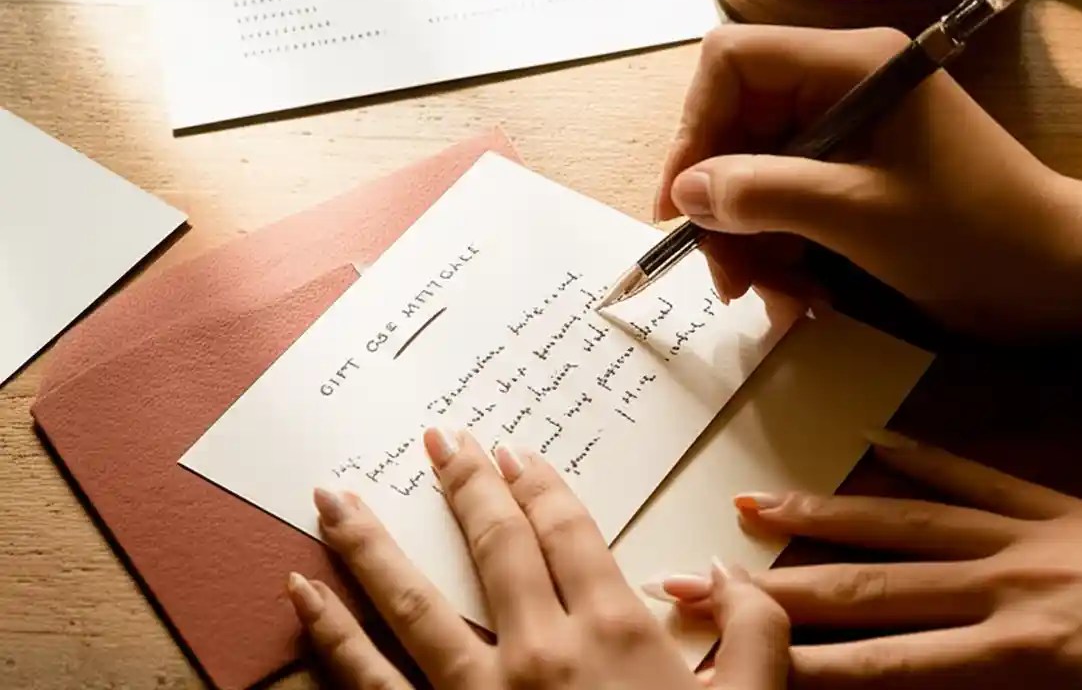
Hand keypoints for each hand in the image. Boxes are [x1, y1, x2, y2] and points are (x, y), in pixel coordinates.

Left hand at [285, 428, 789, 689]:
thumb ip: (753, 627)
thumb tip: (714, 567)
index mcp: (616, 632)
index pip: (568, 532)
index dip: (540, 485)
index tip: (513, 454)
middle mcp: (542, 649)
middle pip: (495, 546)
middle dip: (466, 486)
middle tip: (441, 440)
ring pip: (414, 600)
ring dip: (371, 542)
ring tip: (335, 495)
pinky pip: (369, 681)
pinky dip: (330, 634)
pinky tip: (303, 593)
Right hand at [654, 430, 1081, 688]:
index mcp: (1017, 655)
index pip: (884, 663)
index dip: (802, 661)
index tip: (735, 651)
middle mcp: (1004, 589)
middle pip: (871, 589)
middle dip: (783, 588)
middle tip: (708, 570)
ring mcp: (1030, 538)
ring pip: (908, 524)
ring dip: (830, 516)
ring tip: (761, 500)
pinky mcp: (1064, 508)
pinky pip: (981, 478)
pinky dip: (927, 458)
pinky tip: (880, 441)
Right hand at [655, 25, 1081, 340]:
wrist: (1052, 277)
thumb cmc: (967, 231)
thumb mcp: (856, 214)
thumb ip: (764, 194)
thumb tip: (686, 193)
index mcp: (848, 66)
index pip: (732, 63)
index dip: (694, 128)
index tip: (681, 205)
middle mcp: (841, 88)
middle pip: (738, 127)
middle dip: (725, 206)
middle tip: (726, 278)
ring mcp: (848, 136)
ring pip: (758, 176)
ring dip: (753, 243)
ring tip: (772, 300)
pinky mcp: (855, 180)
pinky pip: (790, 206)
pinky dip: (784, 253)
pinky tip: (799, 300)